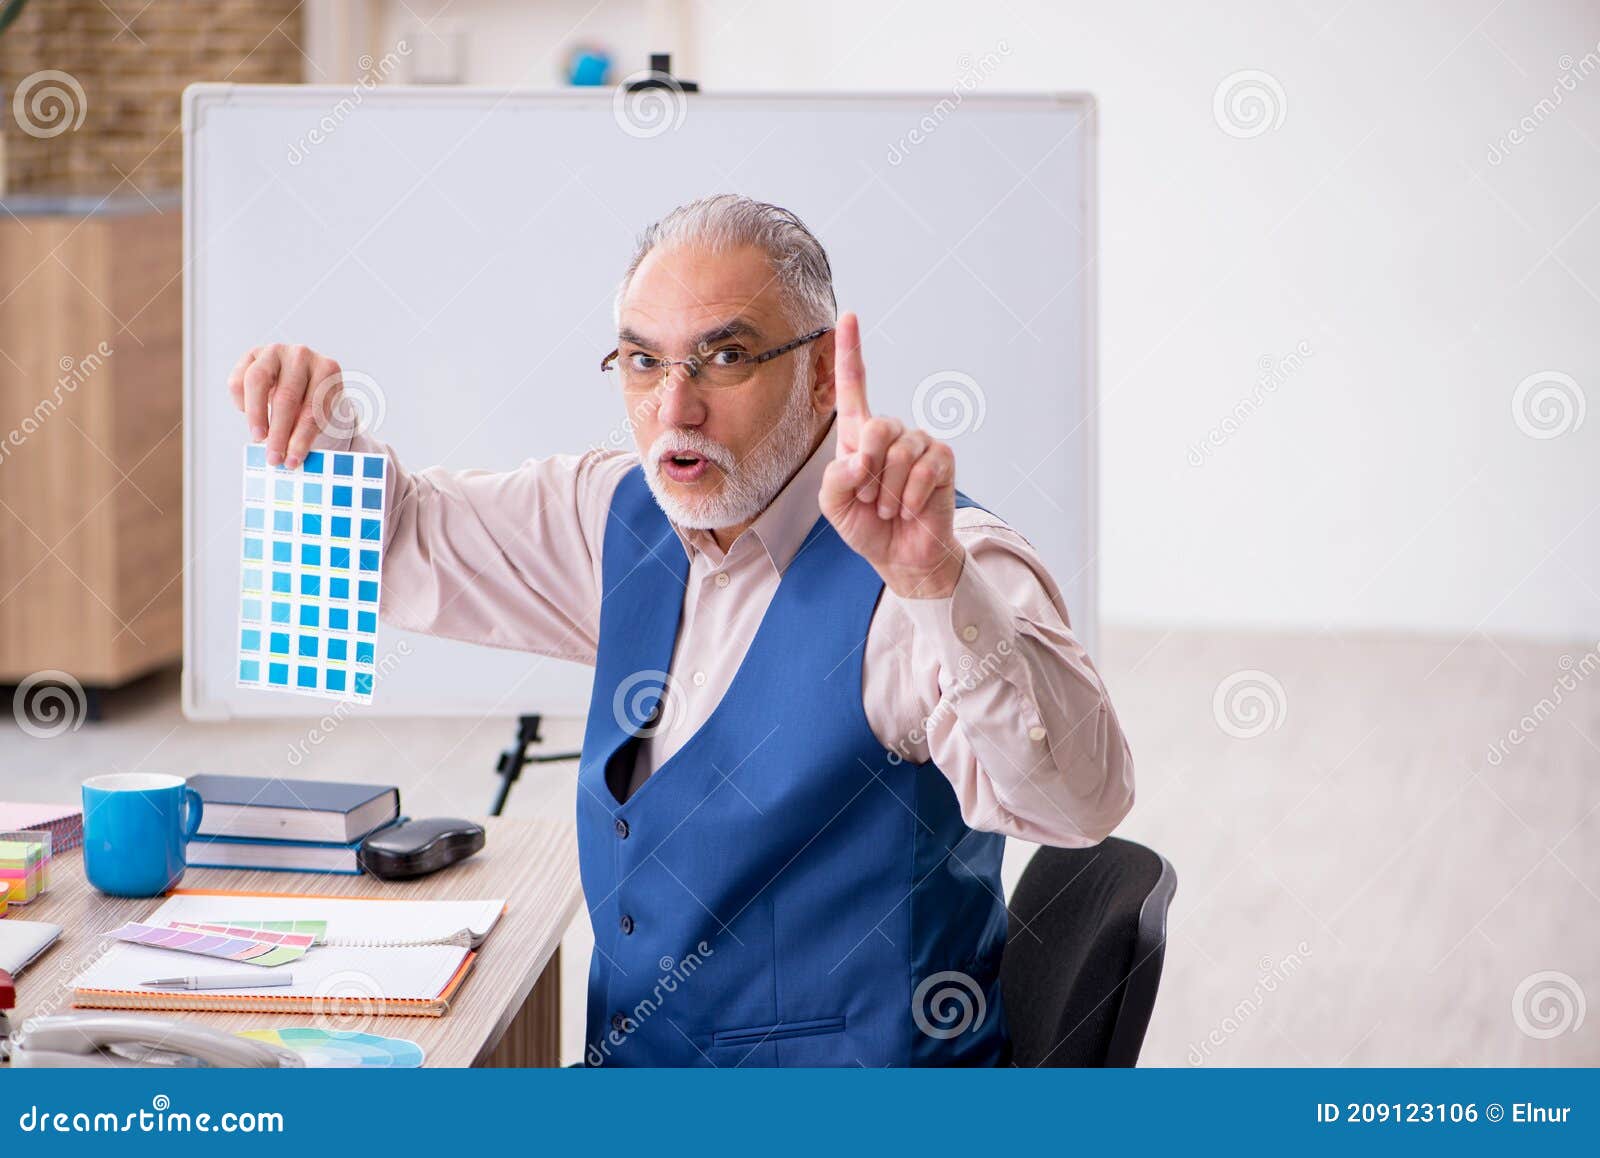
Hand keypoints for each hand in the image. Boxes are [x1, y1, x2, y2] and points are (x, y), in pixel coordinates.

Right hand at [226, 344, 346, 468]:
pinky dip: (241, 401)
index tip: (293, 460)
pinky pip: (239, 379)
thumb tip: (291, 459)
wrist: (302, 376)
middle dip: (279, 433)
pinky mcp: (253, 354)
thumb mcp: (320, 413)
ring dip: (256, 415)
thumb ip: (308, 431)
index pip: (313, 408)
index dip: (302, 438)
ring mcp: (275, 351)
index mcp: (327, 369)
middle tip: (274, 458)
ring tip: (259, 438)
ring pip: (256, 381)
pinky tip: (249, 415)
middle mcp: (302, 355)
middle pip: (286, 397)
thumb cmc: (313, 401)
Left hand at [818, 314, 965, 599]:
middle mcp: (890, 433)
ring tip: (889, 509)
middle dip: (869, 468)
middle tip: (869, 499)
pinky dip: (912, 495)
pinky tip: (910, 509)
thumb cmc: (865, 526)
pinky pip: (926, 467)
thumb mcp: (834, 505)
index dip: (850, 352)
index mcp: (858, 436)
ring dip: (889, 491)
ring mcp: (919, 444)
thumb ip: (835, 478)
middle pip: (877, 426)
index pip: (854, 387)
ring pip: (901, 452)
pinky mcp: (943, 460)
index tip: (849, 316)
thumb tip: (863, 459)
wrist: (900, 555)